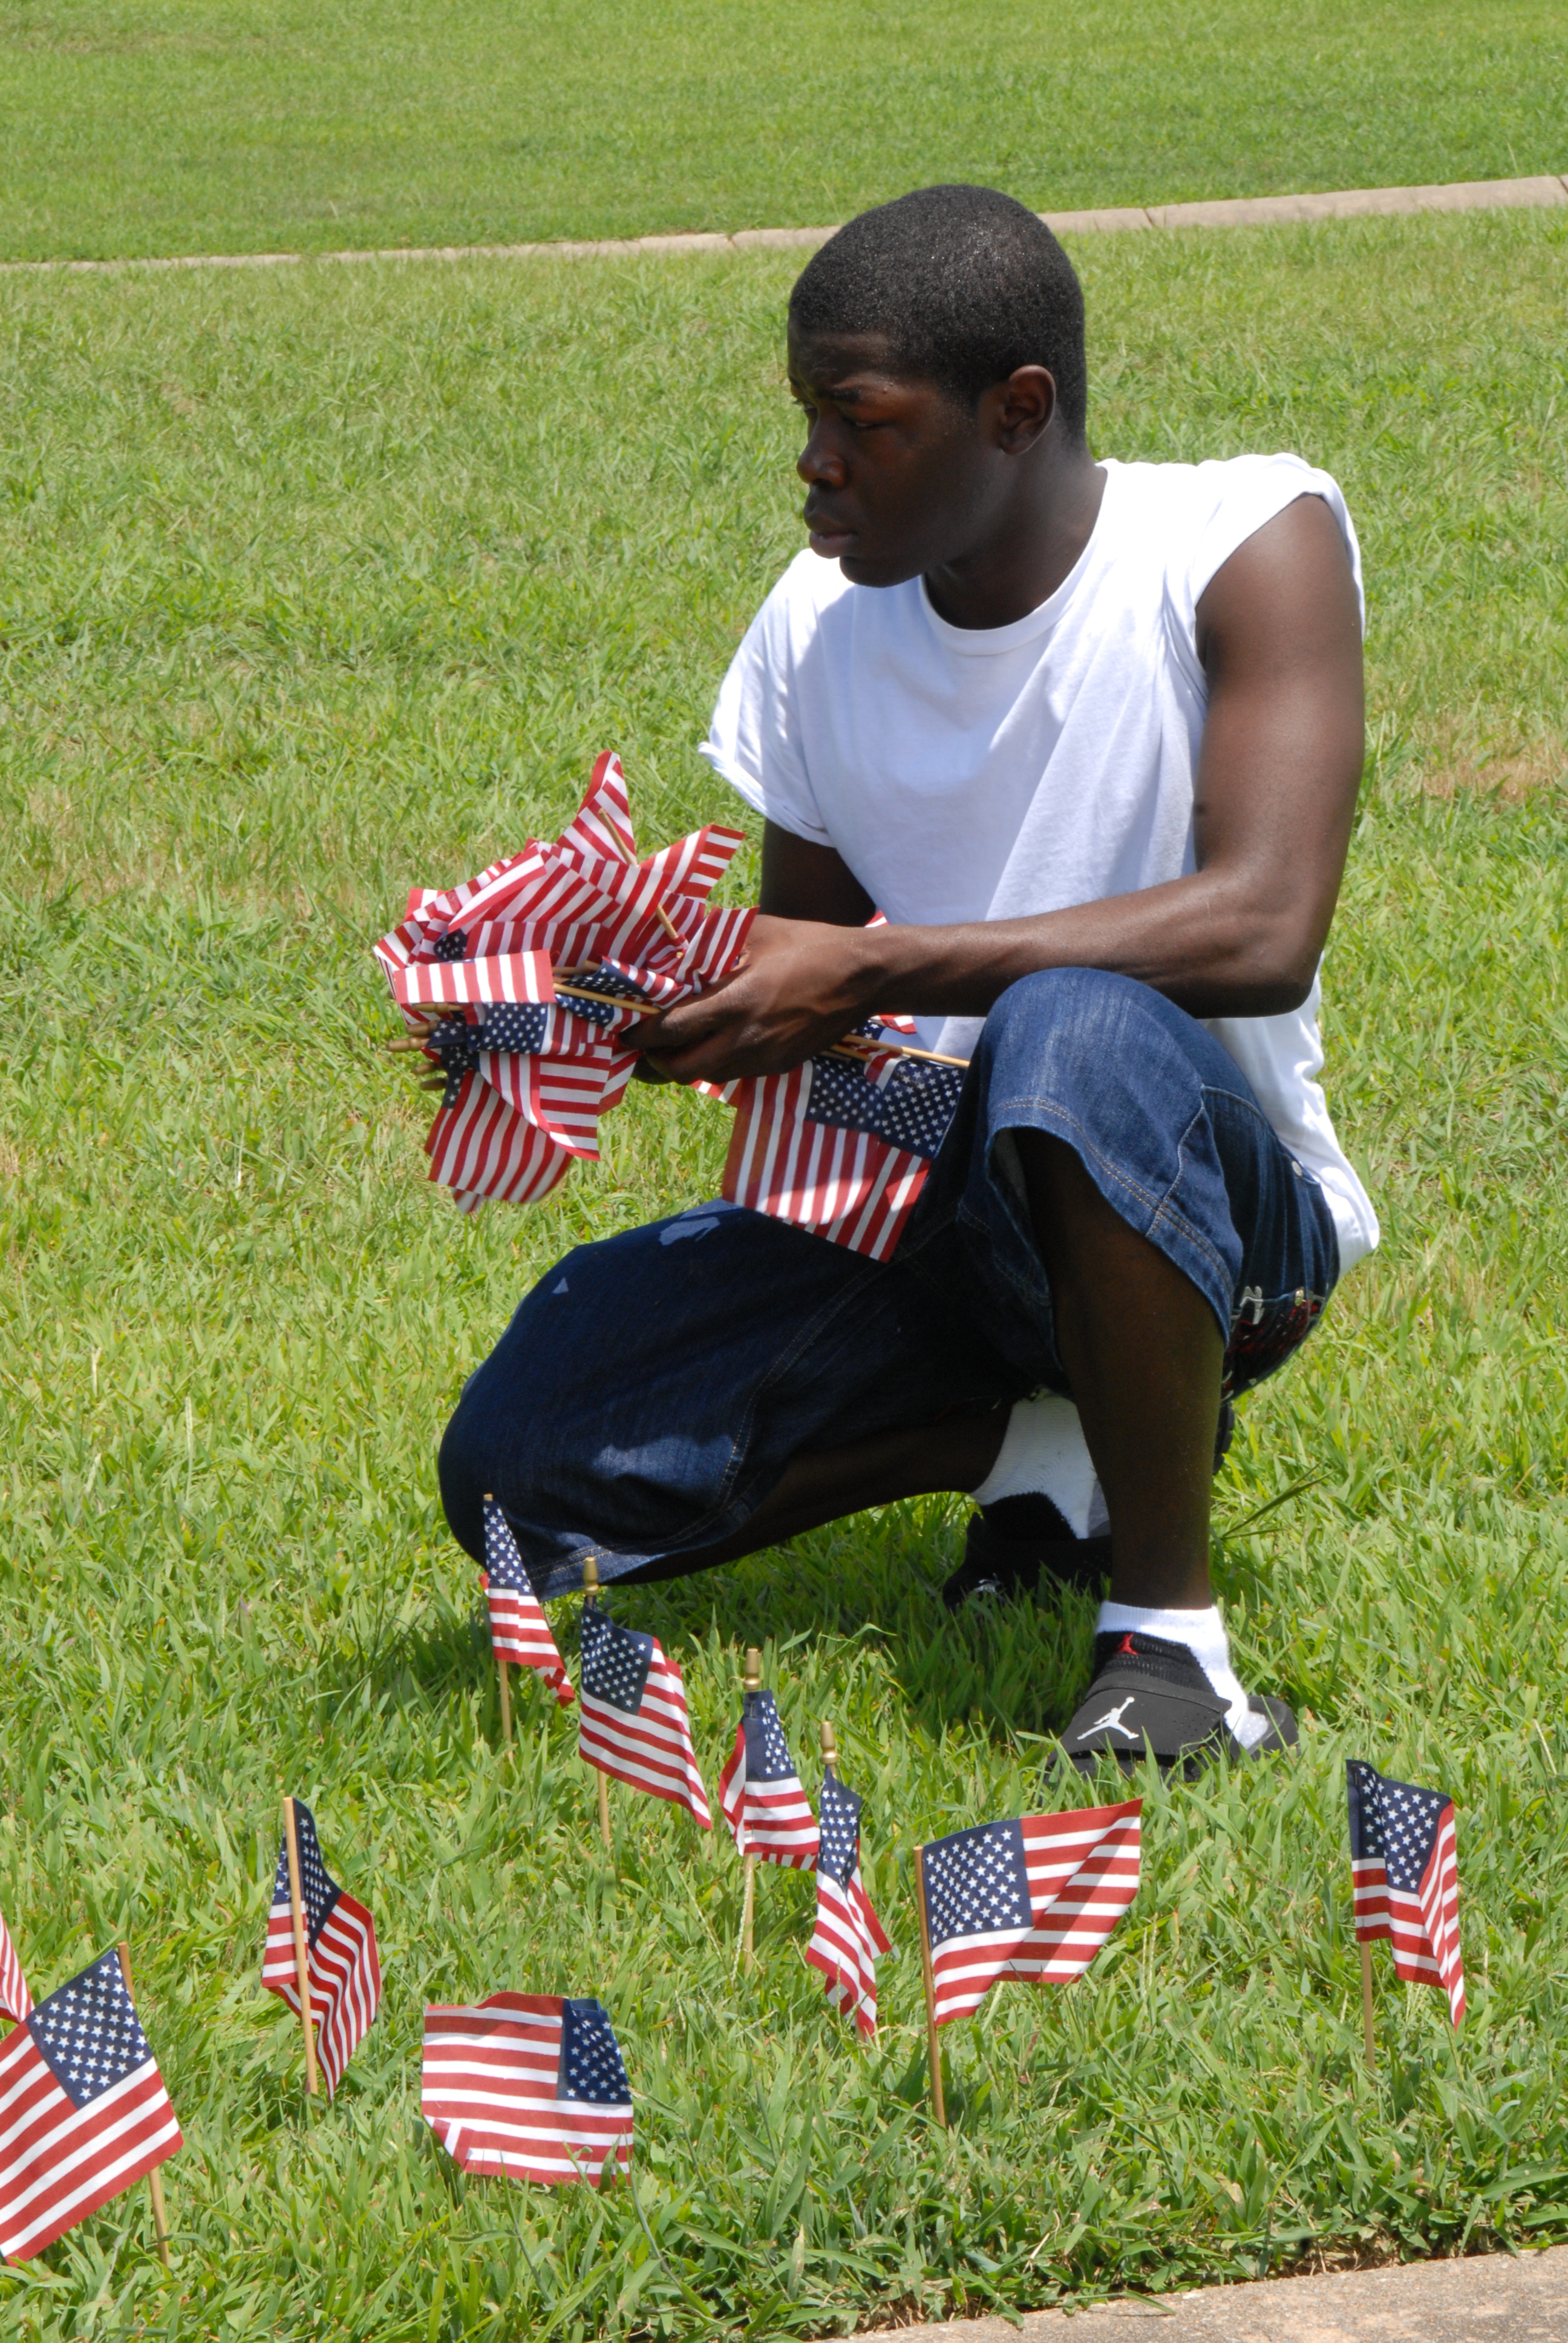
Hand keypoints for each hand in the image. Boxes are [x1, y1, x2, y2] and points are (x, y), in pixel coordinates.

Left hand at [627, 913, 879, 1083]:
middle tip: (643, 1044)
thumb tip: (667, 936)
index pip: (671, 1031)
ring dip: (685, 1065)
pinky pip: (736, 1072)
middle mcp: (747, 1040)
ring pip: (708, 1076)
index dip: (640, 1034)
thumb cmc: (807, 945)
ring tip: (674, 1044)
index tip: (623, 1029)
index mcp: (735, 1004)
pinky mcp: (780, 1066)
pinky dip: (717, 1062)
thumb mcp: (754, 932)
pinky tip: (716, 1040)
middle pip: (681, 1070)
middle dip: (655, 1061)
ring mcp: (765, 1058)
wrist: (863, 976)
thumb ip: (708, 938)